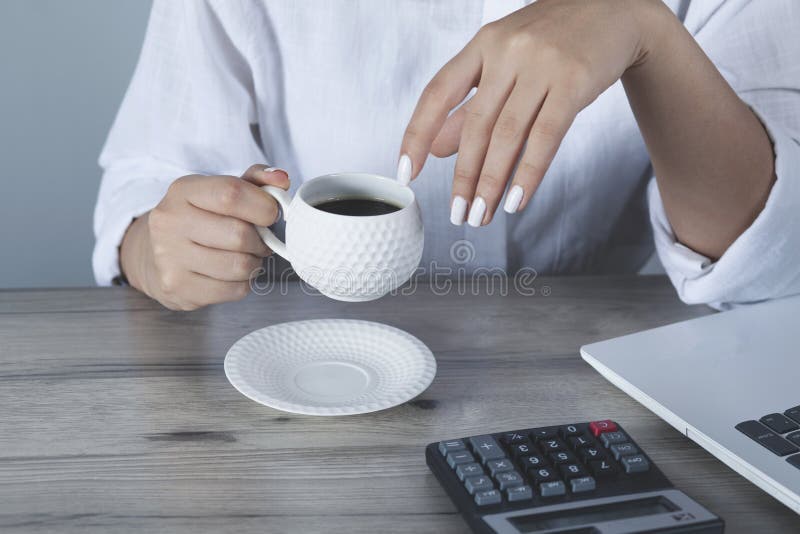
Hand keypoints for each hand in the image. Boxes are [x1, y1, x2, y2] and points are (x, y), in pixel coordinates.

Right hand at [120, 165, 288, 309]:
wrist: (156, 254)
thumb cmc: (200, 219)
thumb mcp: (221, 191)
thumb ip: (255, 181)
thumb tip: (281, 179)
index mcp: (183, 191)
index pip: (232, 193)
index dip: (263, 206)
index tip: (271, 214)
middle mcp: (170, 222)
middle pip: (239, 235)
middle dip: (261, 240)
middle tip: (259, 241)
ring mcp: (169, 257)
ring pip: (239, 266)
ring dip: (254, 263)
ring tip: (246, 256)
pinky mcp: (177, 287)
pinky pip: (233, 290)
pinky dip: (243, 283)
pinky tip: (232, 274)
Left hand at [399, 0, 664, 225]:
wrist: (617, 10)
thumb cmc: (554, 42)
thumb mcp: (504, 63)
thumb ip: (469, 105)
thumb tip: (435, 149)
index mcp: (482, 44)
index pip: (437, 93)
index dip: (417, 134)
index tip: (406, 173)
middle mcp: (507, 50)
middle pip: (476, 125)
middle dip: (464, 176)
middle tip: (458, 213)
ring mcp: (542, 63)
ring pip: (508, 135)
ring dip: (492, 183)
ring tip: (482, 215)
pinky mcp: (575, 79)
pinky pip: (546, 136)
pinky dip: (529, 173)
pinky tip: (517, 200)